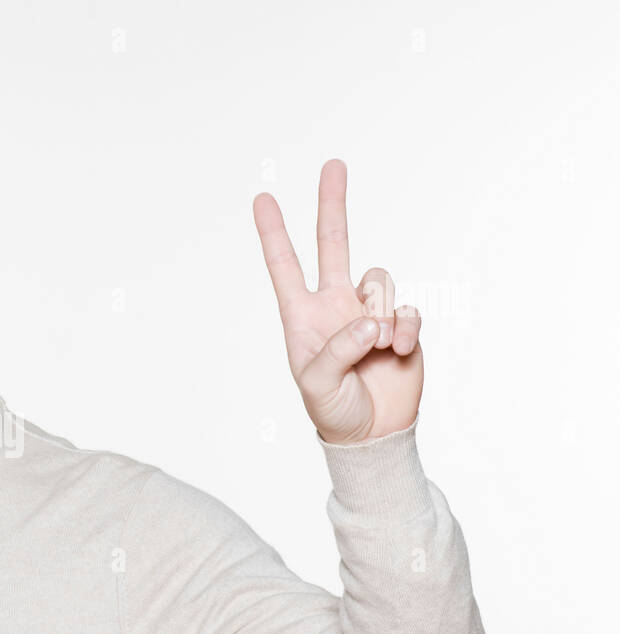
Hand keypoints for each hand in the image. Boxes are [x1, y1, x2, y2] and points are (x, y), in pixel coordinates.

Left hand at [253, 159, 422, 444]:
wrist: (372, 432)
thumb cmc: (332, 410)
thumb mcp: (317, 385)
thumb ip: (337, 350)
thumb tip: (369, 320)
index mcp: (302, 316)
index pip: (284, 267)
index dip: (273, 234)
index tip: (262, 198)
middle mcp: (334, 306)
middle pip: (334, 244)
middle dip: (332, 205)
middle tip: (334, 164)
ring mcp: (369, 312)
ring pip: (379, 280)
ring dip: (382, 312)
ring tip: (378, 350)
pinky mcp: (402, 325)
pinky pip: (408, 310)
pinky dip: (407, 330)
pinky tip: (398, 353)